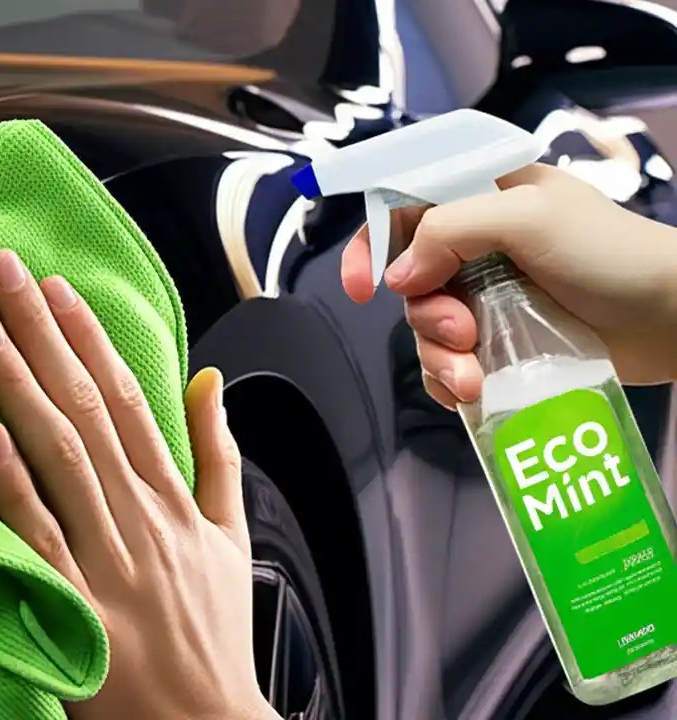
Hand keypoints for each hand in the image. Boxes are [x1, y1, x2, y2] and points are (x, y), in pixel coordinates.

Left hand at [0, 249, 278, 719]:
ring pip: (58, 455)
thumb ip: (219, 455)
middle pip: (84, 407)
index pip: (126, 397)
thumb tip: (210, 382)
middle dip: (41, 333)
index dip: (88, 336)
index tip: (56, 286)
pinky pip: (38, 538)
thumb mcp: (231, 535)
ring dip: (17, 384)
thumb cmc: (212, 631)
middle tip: (2, 273)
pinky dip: (13, 486)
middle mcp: (138, 517)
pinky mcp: (72, 606)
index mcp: (171, 498)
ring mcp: (105, 560)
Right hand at [341, 162, 676, 407]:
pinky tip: (472, 394)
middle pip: (409, 280)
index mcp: (482, 199)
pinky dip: (449, 383)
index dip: (370, 244)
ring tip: (475, 379)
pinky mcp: (503, 344)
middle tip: (462, 333)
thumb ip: (450, 230)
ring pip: (426, 329)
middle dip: (424, 315)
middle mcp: (478, 245)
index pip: (402, 208)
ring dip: (438, 357)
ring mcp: (490, 297)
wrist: (675, 318)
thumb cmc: (612, 256)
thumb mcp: (528, 219)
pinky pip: (449, 365)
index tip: (360, 287)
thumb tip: (398, 278)